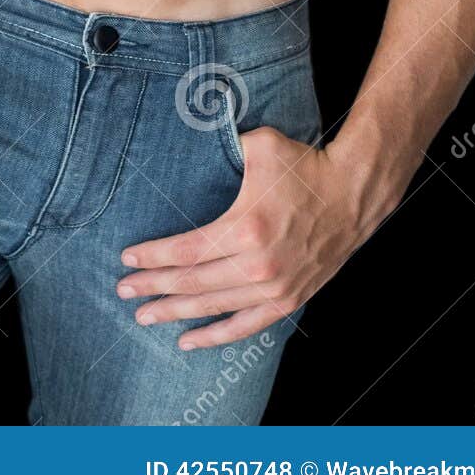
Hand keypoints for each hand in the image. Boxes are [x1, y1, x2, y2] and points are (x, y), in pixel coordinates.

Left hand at [115, 125, 364, 348]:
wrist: (351, 194)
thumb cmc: (303, 166)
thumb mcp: (260, 144)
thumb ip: (223, 144)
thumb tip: (191, 134)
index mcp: (245, 228)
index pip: (185, 251)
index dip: (152, 257)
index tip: (127, 259)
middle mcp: (258, 265)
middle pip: (191, 283)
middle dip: (153, 287)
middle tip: (123, 291)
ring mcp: (274, 287)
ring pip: (213, 308)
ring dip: (175, 313)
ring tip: (144, 315)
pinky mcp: (288, 299)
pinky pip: (245, 327)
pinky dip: (215, 336)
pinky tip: (187, 340)